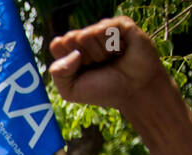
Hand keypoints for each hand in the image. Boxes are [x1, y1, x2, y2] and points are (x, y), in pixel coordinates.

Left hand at [49, 17, 169, 111]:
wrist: (134, 92)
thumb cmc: (103, 91)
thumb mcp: (70, 90)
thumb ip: (58, 72)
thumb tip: (72, 50)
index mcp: (73, 50)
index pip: (57, 44)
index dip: (66, 61)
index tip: (81, 71)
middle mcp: (88, 37)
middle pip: (70, 38)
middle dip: (82, 58)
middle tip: (98, 66)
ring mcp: (105, 29)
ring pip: (87, 34)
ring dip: (98, 54)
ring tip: (112, 59)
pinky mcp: (122, 25)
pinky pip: (104, 29)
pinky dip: (110, 45)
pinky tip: (121, 51)